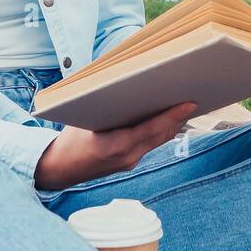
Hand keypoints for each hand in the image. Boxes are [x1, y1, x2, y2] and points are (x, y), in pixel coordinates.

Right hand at [34, 102, 197, 191]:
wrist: (57, 169)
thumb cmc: (69, 138)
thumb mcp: (85, 116)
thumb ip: (107, 103)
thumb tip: (125, 81)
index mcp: (117, 145)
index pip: (153, 129)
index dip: (173, 116)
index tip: (190, 104)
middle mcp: (128, 157)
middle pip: (161, 135)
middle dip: (178, 118)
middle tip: (192, 98)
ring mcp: (129, 162)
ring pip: (158, 142)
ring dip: (171, 125)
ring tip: (183, 107)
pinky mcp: (128, 164)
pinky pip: (149, 146)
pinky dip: (159, 132)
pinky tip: (165, 120)